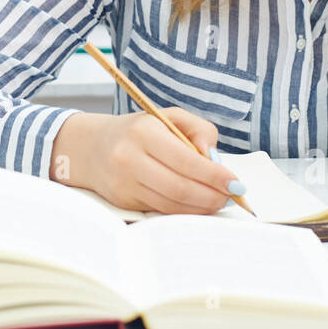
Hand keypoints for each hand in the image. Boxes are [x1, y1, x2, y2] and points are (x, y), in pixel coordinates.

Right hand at [56, 108, 242, 214]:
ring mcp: (124, 183)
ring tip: (217, 201)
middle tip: (230, 196)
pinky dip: (184, 211)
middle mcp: (129, 158)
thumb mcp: (168, 117)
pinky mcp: (123, 202)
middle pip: (180, 187)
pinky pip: (161, 211)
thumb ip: (199, 130)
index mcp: (143, 132)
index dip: (215, 176)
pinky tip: (196, 204)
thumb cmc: (138, 131)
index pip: (187, 160)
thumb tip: (214, 158)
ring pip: (171, 204)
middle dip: (212, 196)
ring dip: (200, 207)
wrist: (91, 148)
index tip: (236, 183)